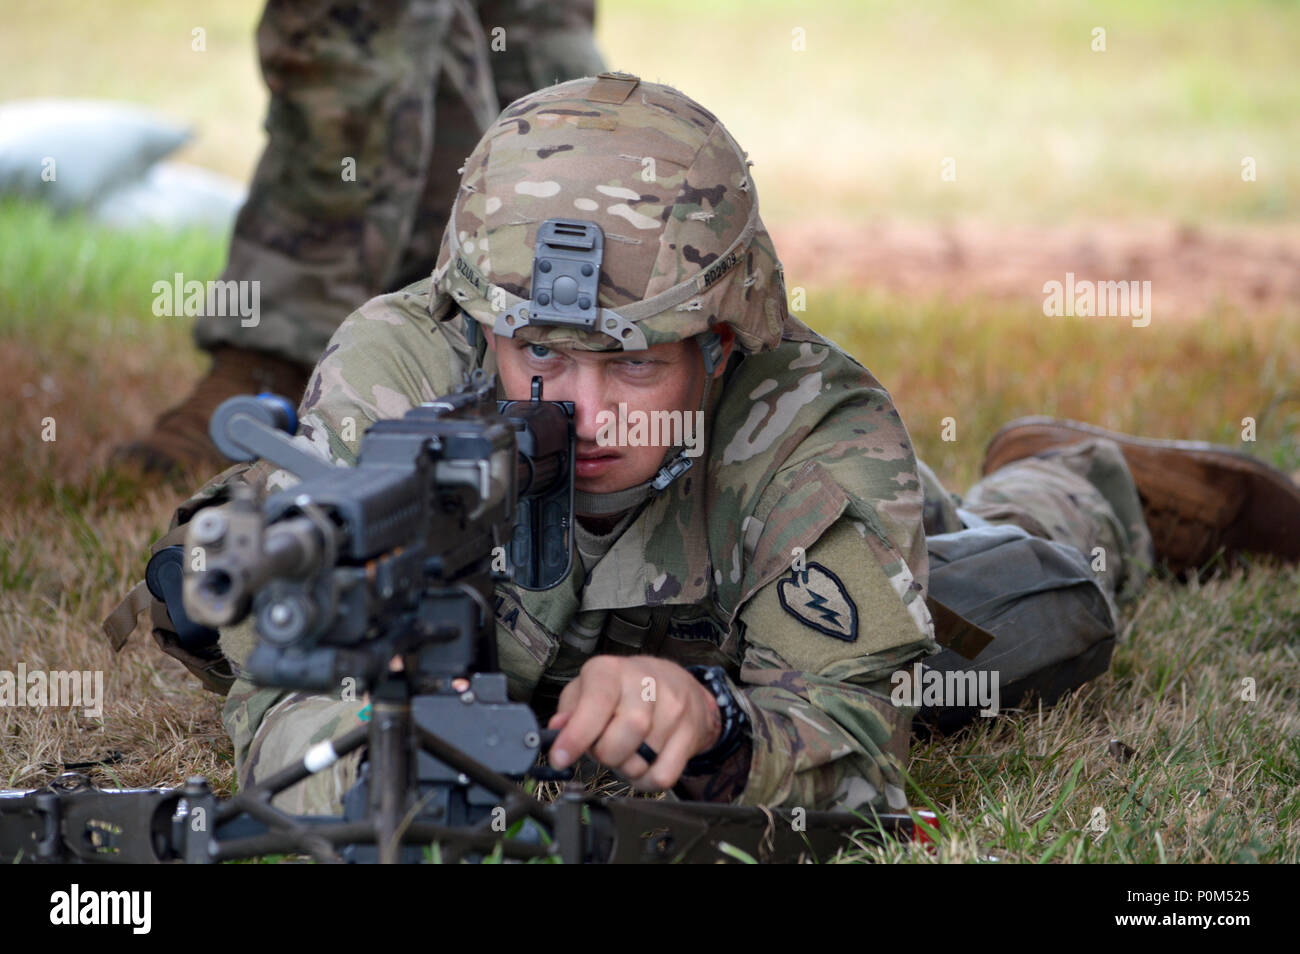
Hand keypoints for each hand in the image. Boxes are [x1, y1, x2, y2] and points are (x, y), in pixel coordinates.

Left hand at [546, 655, 720, 790]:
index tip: (560, 758)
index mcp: (611, 670)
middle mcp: (646, 683)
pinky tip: (644, 761)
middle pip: (620, 738)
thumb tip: (557, 729)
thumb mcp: (588, 689)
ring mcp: (674, 707)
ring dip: (626, 767)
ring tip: (627, 749)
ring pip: (641, 762)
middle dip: (604, 755)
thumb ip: (570, 710)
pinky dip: (646, 780)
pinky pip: (663, 776)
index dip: (576, 736)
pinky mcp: (691, 731)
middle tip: (604, 747)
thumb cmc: (623, 689)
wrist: (677, 684)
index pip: (595, 704)